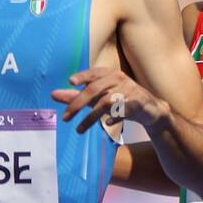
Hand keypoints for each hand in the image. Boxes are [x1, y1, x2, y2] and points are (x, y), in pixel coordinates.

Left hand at [52, 67, 166, 133]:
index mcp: (109, 74)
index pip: (94, 73)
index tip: (71, 82)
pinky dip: (113, 118)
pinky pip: (123, 110)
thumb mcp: (98, 97)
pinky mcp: (138, 102)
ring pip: (106, 102)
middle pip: (95, 90)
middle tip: (66, 118)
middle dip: (78, 104)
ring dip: (91, 117)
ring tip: (79, 129)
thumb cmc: (119, 100)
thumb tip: (53, 94)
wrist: (149, 109)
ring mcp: (130, 90)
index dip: (83, 76)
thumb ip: (77, 96)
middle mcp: (119, 79)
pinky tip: (106, 125)